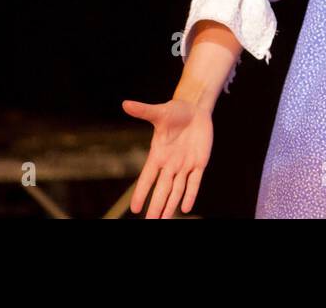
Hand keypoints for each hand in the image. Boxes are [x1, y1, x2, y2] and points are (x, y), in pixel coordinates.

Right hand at [122, 96, 213, 218]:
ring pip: (177, 190)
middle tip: (150, 222)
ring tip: (163, 220)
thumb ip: (143, 111)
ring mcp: (184, 165)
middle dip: (156, 206)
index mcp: (158, 154)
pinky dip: (190, 194)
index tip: (134, 208)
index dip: (141, 192)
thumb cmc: (175, 111)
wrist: (195, 109)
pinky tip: (186, 207)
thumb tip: (125, 103)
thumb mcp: (160, 112)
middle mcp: (170, 164)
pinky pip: (194, 182)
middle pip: (162, 189)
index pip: (147, 177)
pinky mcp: (199, 163)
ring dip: (170, 205)